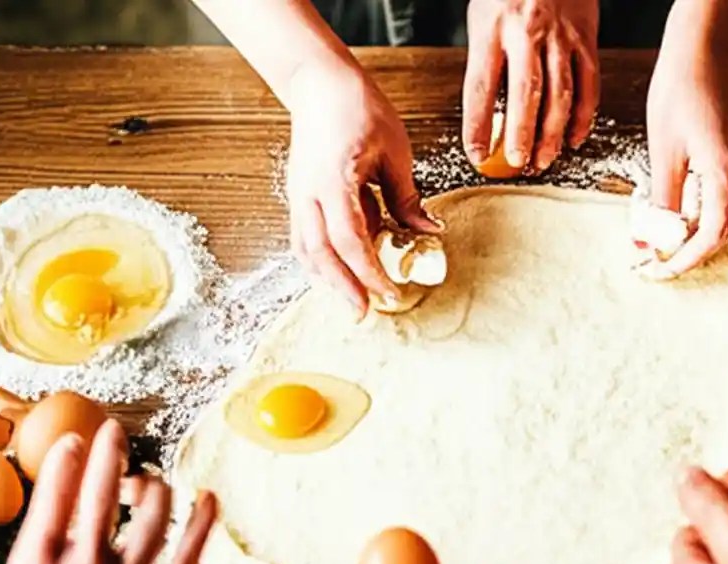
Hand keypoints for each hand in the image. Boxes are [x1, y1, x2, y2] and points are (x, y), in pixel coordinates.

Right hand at [286, 60, 440, 316]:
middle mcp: (308, 192)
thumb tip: (428, 231)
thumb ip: (407, 197)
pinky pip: (304, 238)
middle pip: (319, 253)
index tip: (391, 291)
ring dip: (327, 280)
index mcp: (333, 179)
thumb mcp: (395, 151)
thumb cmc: (356, 107)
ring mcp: (298, 194)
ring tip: (353, 302)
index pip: (349, 239)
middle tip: (366, 314)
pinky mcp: (299, 195)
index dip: (369, 271)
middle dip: (342, 288)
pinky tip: (339, 275)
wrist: (319, 84)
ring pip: (305, 250)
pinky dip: (320, 262)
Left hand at [464, 0, 599, 172]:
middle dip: (522, 134)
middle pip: (526, 94)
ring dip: (553, 134)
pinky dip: (583, 116)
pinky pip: (589, 84)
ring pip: (561, 94)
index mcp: (493, 28)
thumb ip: (487, 62)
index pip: (482, 87)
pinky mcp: (586, 39)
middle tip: (518, 162)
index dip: (478, 126)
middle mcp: (528, 33)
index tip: (477, 154)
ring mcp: (561, 37)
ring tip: (543, 160)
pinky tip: (575, 138)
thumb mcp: (483, 17)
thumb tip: (488, 116)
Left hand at [645, 12, 727, 277]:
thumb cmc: (684, 86)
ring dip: (686, 228)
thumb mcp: (663, 149)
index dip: (683, 260)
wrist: (707, 47)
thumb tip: (652, 238)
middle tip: (650, 259)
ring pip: (717, 212)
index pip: (709, 238)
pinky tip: (669, 205)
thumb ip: (662, 199)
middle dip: (684, 249)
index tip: (657, 270)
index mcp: (726, 174)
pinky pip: (719, 193)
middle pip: (717, 230)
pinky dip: (694, 206)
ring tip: (651, 232)